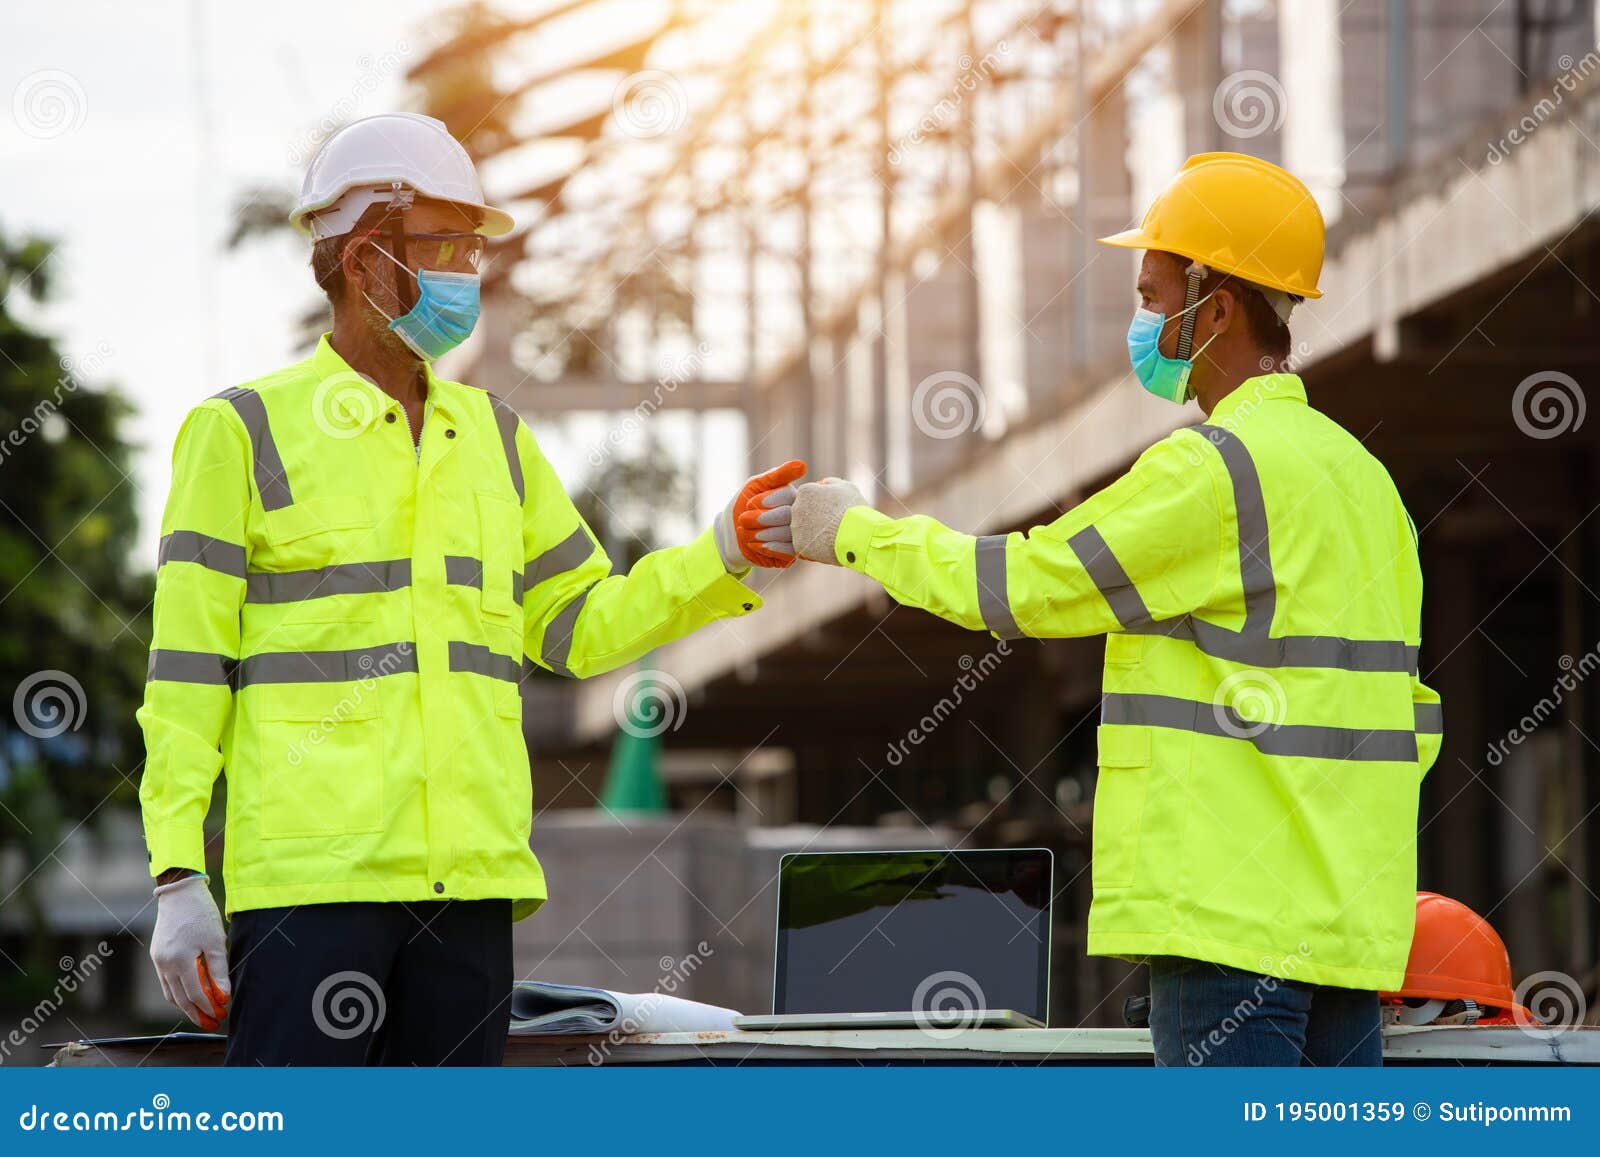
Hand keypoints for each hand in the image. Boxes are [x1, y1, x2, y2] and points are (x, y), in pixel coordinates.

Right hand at [149, 873, 230, 1029]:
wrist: (179, 892)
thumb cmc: (201, 914)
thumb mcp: (216, 941)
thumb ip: (219, 971)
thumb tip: (223, 996)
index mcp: (179, 961)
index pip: (195, 994)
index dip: (208, 1007)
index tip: (221, 1015)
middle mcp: (165, 964)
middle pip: (180, 999)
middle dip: (197, 1014)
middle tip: (212, 1023)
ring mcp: (158, 960)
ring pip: (170, 993)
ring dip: (186, 1006)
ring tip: (202, 1014)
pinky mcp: (157, 955)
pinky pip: (166, 982)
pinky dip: (178, 993)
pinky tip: (190, 996)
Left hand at [714, 459, 807, 570]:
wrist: (729, 535)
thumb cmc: (742, 505)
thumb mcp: (755, 485)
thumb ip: (777, 475)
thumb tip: (802, 465)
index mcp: (794, 497)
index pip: (789, 495)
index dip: (768, 500)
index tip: (749, 503)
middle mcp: (800, 516)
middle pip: (789, 516)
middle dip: (762, 518)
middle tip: (743, 519)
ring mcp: (798, 536)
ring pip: (788, 535)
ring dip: (761, 534)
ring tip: (744, 531)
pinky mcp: (792, 554)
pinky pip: (788, 552)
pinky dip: (767, 547)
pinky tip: (753, 544)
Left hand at [791, 477, 866, 563]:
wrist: (859, 536)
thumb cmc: (855, 509)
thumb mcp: (846, 487)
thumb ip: (830, 483)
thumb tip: (821, 484)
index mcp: (805, 491)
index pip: (807, 496)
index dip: (821, 504)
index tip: (833, 510)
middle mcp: (796, 508)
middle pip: (802, 513)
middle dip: (814, 518)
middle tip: (832, 524)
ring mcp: (796, 528)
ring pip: (802, 530)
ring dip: (813, 533)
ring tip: (831, 536)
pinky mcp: (799, 546)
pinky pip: (804, 545)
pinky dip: (814, 547)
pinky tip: (827, 546)